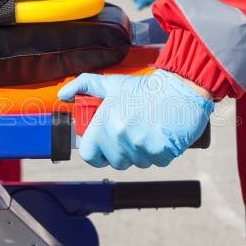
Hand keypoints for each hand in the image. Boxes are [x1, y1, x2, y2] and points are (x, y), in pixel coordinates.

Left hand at [58, 69, 213, 168]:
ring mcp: (142, 146)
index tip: (103, 145)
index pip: (89, 155)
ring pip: (137, 162)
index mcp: (105, 123)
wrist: (181, 88)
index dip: (95, 152)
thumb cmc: (146, 88)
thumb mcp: (112, 83)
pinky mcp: (162, 152)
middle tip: (130, 133)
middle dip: (121, 151)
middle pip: (114, 161)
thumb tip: (64, 94)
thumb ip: (84, 85)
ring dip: (141, 152)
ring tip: (147, 130)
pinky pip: (156, 162)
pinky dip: (160, 153)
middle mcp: (121, 137)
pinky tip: (161, 135)